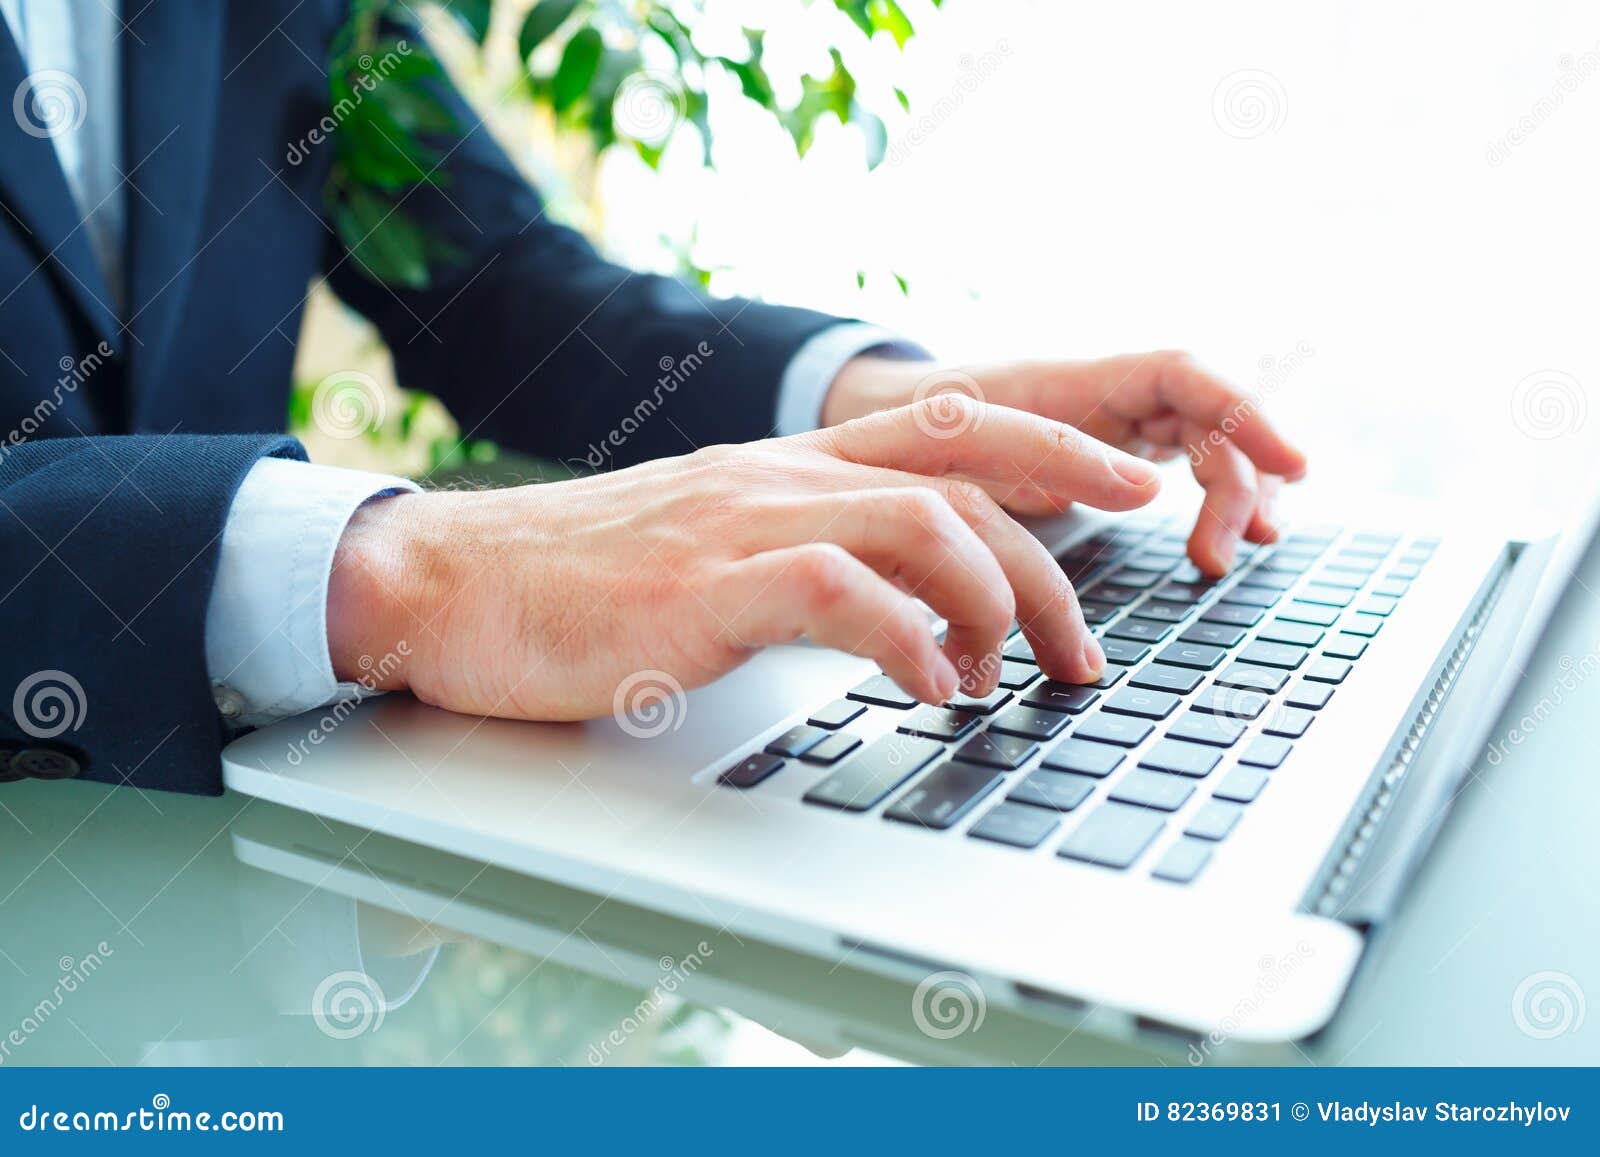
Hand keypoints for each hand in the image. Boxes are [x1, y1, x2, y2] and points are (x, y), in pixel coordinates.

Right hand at [327, 399, 1161, 719]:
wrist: (452, 583)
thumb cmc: (583, 583)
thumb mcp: (715, 554)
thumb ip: (806, 562)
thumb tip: (899, 618)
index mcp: (790, 467)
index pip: (951, 431)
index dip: (1055, 450)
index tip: (1130, 492)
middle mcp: (782, 476)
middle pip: (963, 475)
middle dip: (1057, 555)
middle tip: (1088, 651)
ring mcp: (744, 523)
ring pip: (920, 521)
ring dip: (994, 600)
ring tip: (1011, 676)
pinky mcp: (703, 585)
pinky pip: (837, 590)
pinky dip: (904, 638)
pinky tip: (929, 689)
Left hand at [823, 350, 1307, 574]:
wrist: (882, 432)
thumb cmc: (910, 434)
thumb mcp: (948, 449)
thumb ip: (1013, 461)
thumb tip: (1126, 497)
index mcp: (1073, 380)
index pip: (1183, 376)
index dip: (1244, 414)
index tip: (1291, 466)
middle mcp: (1107, 394)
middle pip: (1209, 416)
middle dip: (1239, 477)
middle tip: (1231, 549)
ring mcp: (1114, 423)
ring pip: (1205, 446)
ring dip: (1233, 496)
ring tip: (1224, 555)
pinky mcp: (1110, 458)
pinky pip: (1183, 469)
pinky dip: (1207, 506)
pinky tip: (1213, 548)